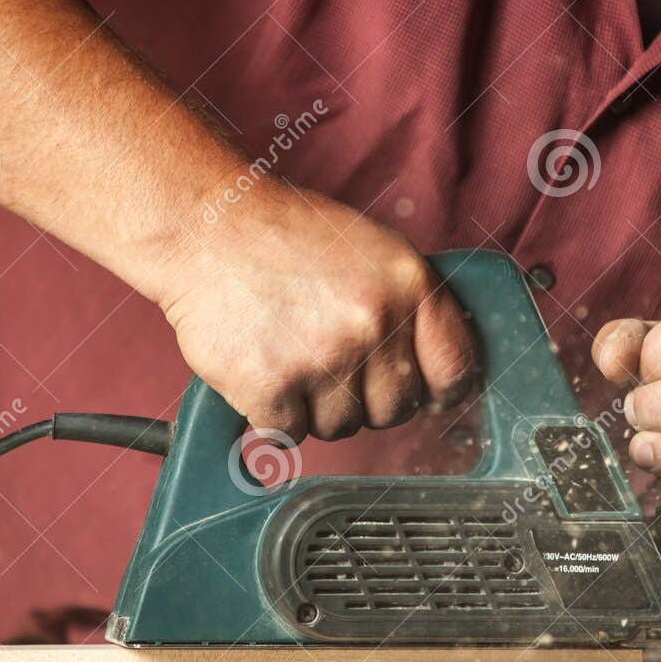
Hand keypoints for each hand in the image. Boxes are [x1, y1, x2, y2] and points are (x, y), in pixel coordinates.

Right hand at [151, 181, 474, 442]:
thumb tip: (441, 378)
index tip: (426, 396)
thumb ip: (410, 308)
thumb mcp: (372, 249)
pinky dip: (272, 416)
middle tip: (330, 364)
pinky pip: (288, 434)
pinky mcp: (271, 385)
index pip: (454, 368)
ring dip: (315, 408)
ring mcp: (322, 357)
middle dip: (366, 399)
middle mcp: (373, 322)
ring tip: (290, 358)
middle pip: (394, 409)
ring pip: (341, 427)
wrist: (206, 227)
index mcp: (409, 284)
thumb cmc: (285, 237)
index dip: (439, 391)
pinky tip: (262, 374)